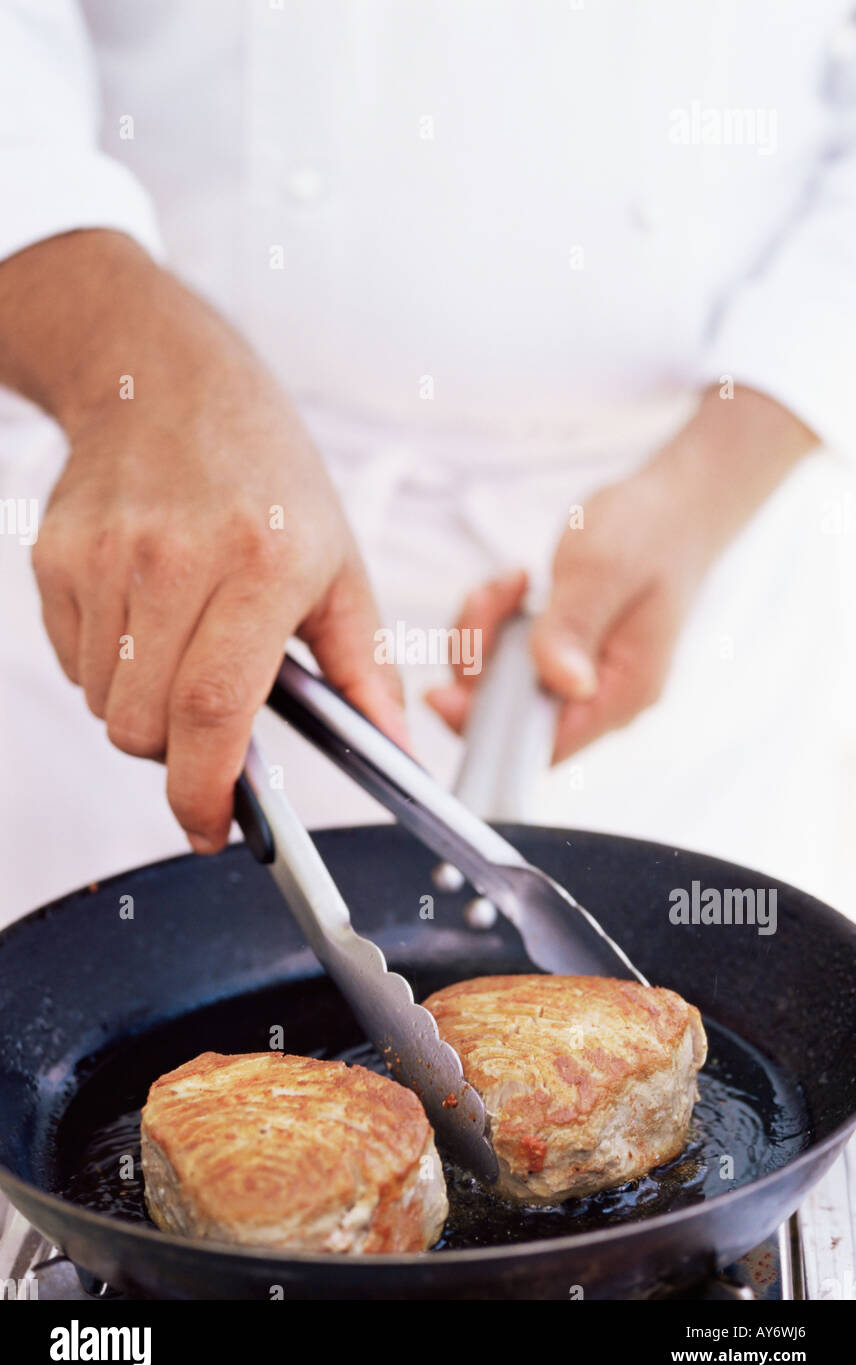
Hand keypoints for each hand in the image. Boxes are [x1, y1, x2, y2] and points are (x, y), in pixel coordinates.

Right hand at [0, 232, 404, 850]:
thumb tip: (395, 754)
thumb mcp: (340, 561)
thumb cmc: (266, 472)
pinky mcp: (55, 555)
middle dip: (177, 753)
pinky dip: (107, 667)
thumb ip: (367, 670)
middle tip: (210, 723)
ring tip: (181, 646)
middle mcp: (178, 556)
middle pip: (146, 724)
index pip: (216, 707)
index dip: (205, 789)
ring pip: (104, 703)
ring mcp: (106, 554)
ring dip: (142, 706)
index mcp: (263, 562)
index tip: (211, 827)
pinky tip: (142, 614)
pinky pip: (72, 662)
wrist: (164, 378)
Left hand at [427, 385, 816, 761]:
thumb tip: (562, 683)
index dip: (487, 729)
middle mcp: (602, 696)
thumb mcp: (604, 570)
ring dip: (486, 632)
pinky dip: (496, 622)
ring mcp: (582, 677)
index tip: (443, 693)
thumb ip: (574, 627)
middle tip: (491, 598)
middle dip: (481, 661)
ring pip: (501, 684)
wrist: (675, 505)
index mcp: (624, 691)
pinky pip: (508, 657)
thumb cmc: (652, 532)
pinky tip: (516, 585)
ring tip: (511, 582)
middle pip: (511, 717)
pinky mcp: (565, 655)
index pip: (545, 745)